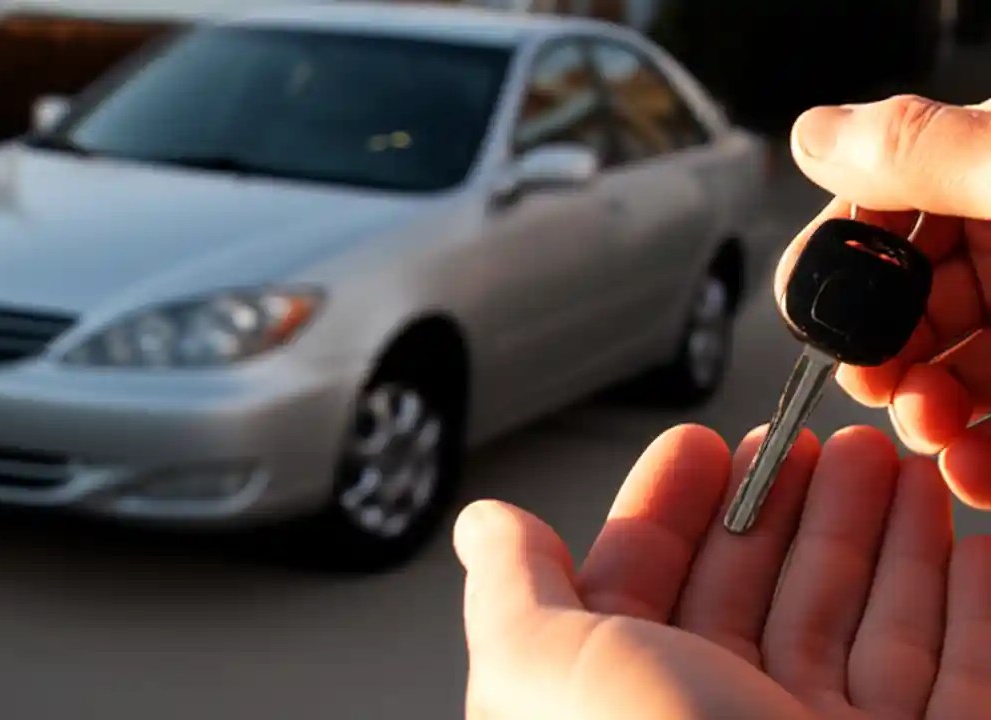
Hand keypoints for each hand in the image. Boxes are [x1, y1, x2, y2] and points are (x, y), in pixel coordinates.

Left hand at [457, 424, 990, 719]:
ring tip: (892, 464)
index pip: (648, 582)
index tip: (708, 440)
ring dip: (884, 541)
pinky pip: (959, 685)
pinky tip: (976, 551)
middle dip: (795, 507)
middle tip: (824, 437)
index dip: (676, 506)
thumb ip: (515, 590)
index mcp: (630, 701)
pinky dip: (973, 612)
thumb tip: (483, 520)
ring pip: (863, 630)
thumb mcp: (544, 665)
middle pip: (765, 594)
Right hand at [784, 94, 990, 508]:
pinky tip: (971, 473)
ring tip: (934, 433)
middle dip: (884, 355)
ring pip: (955, 373)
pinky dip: (977, 462)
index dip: (846, 268)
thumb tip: (810, 133)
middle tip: (882, 386)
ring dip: (924, 415)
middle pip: (914, 303)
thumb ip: (922, 151)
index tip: (831, 319)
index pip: (886, 208)